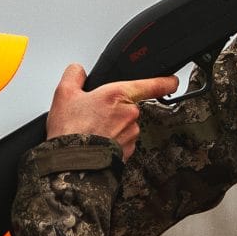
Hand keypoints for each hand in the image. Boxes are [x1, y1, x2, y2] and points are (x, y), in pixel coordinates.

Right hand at [47, 66, 177, 157]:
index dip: (165, 81)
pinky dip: (111, 141)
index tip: (172, 80)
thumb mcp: (64, 94)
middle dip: (113, 109)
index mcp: (119, 95)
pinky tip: (95, 142)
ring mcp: (131, 134)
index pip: (152, 84)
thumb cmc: (70, 131)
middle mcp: (130, 114)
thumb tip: (78, 71)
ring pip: (125, 124)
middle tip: (92, 114)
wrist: (72, 164)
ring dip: (112, 126)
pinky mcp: (128, 151)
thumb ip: (74, 76)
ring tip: (91, 131)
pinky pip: (122, 141)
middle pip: (129, 106)